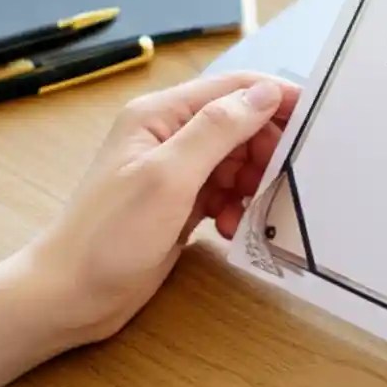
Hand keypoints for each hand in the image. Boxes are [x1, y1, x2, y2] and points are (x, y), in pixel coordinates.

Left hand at [21, 73, 300, 346]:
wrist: (70, 297)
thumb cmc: (109, 236)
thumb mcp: (169, 177)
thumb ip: (218, 129)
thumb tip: (266, 92)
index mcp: (160, 115)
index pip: (233, 89)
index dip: (276, 99)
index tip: (316, 120)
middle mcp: (169, 135)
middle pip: (240, 125)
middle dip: (266, 151)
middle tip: (283, 180)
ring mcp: (175, 171)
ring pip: (237, 161)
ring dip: (253, 183)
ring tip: (253, 211)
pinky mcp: (181, 203)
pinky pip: (226, 192)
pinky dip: (237, 207)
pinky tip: (231, 229)